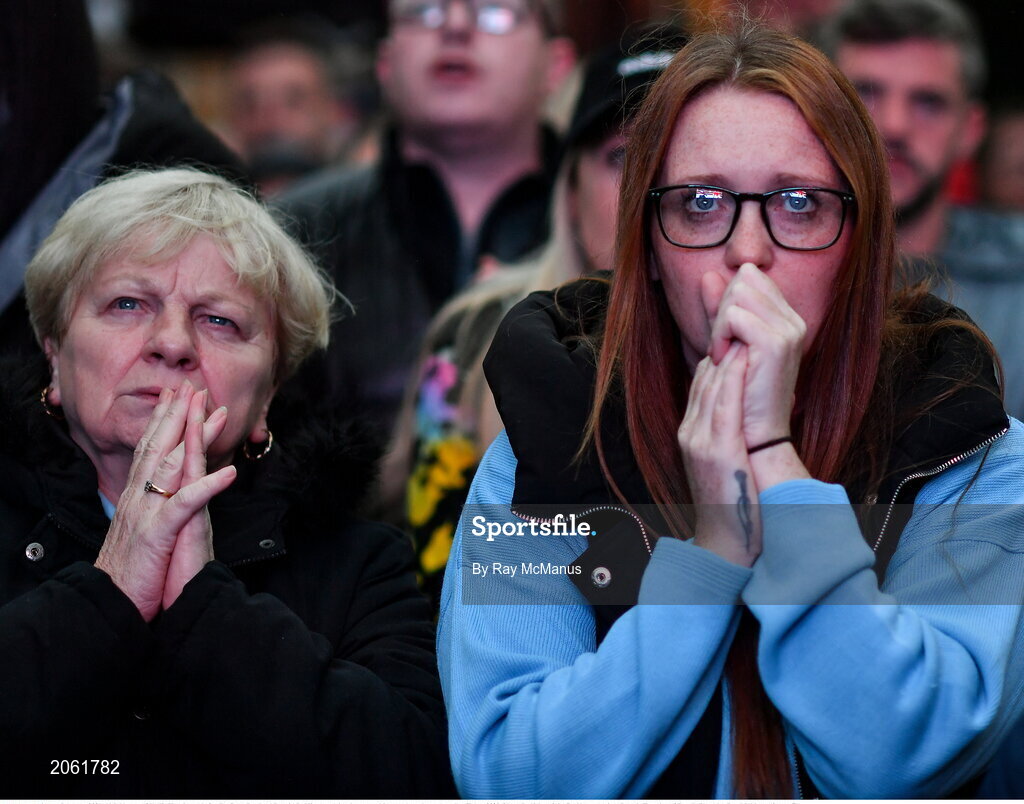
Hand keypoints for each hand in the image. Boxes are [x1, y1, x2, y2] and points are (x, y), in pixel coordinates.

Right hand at [95, 382, 235, 620]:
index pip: (150, 451)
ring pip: (172, 466)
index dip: (164, 422)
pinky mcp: (158, 535)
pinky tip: (229, 474)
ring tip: (215, 413)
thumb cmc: (131, 575)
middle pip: (159, 447)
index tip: (178, 397)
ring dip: (195, 437)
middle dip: (178, 414)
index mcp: (136, 499)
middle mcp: (138, 500)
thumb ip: (152, 511)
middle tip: (195, 386)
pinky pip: (186, 505)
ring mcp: (147, 514)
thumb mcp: (142, 535)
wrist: (111, 607)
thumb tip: (163, 495)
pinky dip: (207, 488)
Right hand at [678, 343, 760, 566]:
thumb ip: (728, 429)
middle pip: (703, 379)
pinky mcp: (715, 451)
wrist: (729, 541)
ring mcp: (699, 441)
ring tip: (742, 330)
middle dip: (719, 347)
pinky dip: (731, 379)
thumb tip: (744, 405)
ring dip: (726, 355)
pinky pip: (722, 406)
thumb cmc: (734, 500)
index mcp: (691, 433)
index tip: (735, 335)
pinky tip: (742, 359)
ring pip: (710, 386)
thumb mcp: (726, 457)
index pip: (701, 383)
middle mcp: (690, 433)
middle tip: (738, 320)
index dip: (717, 355)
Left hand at [703, 263, 805, 446]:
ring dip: (718, 324)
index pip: (752, 276)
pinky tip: (720, 359)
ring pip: (738, 293)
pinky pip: (734, 316)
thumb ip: (720, 309)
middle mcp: (793, 320)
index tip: (722, 332)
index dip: (727, 298)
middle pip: (745, 279)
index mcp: (786, 317)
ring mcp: (789, 331)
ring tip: (720, 355)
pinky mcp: (776, 344)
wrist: (752, 433)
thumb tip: (709, 275)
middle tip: (719, 346)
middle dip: (721, 308)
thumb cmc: (738, 392)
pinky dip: (719, 336)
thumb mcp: (727, 343)